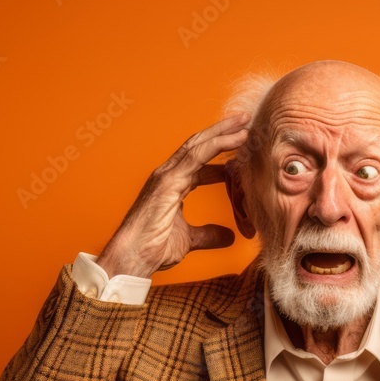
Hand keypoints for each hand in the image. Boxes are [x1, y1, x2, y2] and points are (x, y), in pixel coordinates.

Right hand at [96, 113, 249, 278]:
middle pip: (200, 146)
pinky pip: (197, 156)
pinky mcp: (168, 181)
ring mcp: (167, 175)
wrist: (133, 258)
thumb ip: (208, 234)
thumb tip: (229, 235)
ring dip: (223, 131)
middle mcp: (169, 175)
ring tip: (245, 122)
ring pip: (199, 144)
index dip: (221, 153)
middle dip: (223, 132)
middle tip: (246, 122)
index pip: (200, 161)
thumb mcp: (189, 240)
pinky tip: (237, 139)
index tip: (242, 149)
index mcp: (173, 185)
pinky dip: (218, 144)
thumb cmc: (153, 249)